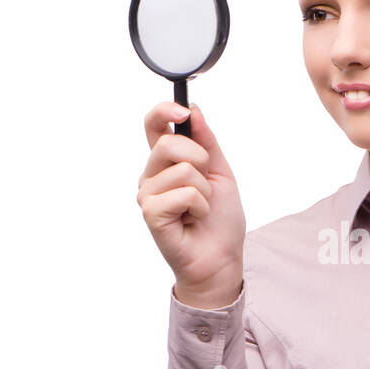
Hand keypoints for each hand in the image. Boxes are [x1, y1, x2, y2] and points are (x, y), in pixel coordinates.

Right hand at [136, 102, 244, 308]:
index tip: (182, 112)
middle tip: (206, 184)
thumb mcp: (220, 173)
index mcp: (166, 163)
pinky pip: (184, 193)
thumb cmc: (219, 220)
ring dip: (204, 190)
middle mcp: (151, 176)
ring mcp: (147, 194)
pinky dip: (200, 206)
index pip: (153, 126)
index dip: (164, 112)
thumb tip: (193, 110)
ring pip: (182, 170)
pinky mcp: (151, 213)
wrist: (221, 258)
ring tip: (200, 208)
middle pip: (167, 143)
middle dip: (200, 160)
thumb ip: (207, 141)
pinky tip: (194, 219)